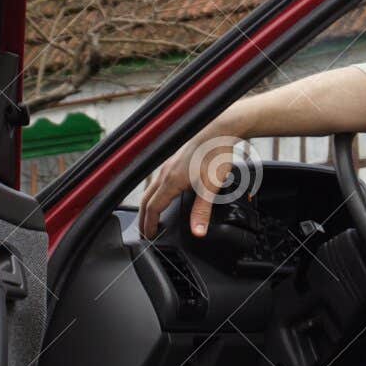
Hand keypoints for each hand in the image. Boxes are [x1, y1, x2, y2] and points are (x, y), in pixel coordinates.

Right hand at [137, 120, 240, 239]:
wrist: (221, 128)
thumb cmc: (215, 152)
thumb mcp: (211, 187)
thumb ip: (202, 211)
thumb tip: (197, 232)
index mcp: (170, 181)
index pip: (152, 208)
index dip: (149, 225)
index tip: (148, 236)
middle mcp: (166, 172)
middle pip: (147, 199)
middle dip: (144, 217)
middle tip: (144, 231)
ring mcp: (169, 164)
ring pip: (152, 188)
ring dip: (149, 204)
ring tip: (153, 216)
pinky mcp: (176, 159)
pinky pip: (160, 180)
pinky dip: (157, 192)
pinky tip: (167, 194)